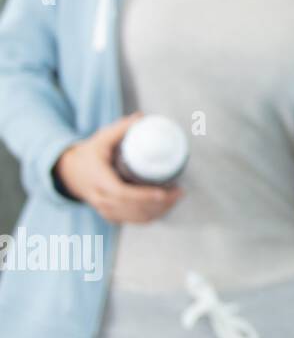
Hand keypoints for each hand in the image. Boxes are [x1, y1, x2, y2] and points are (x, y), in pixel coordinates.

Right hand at [52, 112, 182, 223]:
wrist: (69, 173)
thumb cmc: (90, 153)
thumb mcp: (101, 138)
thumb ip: (120, 128)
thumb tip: (142, 117)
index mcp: (98, 180)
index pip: (122, 193)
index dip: (143, 195)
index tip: (163, 192)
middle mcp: (101, 198)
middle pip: (132, 207)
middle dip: (159, 203)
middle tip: (179, 191)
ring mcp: (105, 209)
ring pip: (134, 217)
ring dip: (158, 211)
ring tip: (176, 197)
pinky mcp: (110, 214)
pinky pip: (132, 220)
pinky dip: (150, 217)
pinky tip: (165, 207)